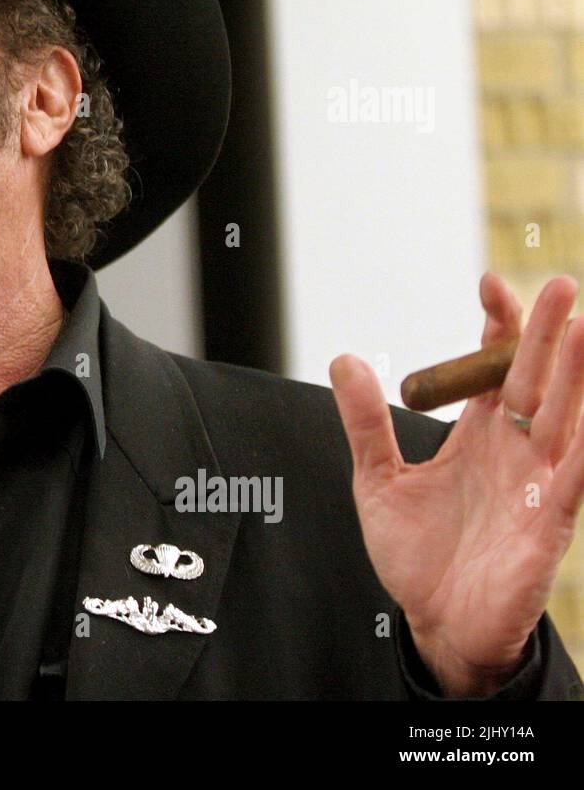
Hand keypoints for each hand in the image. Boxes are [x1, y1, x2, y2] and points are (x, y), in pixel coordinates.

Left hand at [329, 272, 583, 696]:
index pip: (494, 368)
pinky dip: (582, 453)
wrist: (435, 622)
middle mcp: (514, 453)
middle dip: (547, 334)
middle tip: (559, 285)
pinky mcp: (548, 526)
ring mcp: (536, 486)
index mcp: (478, 436)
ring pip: (564, 421)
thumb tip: (344, 359)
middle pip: (536, 381)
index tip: (489, 283)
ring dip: (576, 377)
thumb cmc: (418, 554)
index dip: (497, 326)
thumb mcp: (378, 478)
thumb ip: (365, 421)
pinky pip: (574, 482)